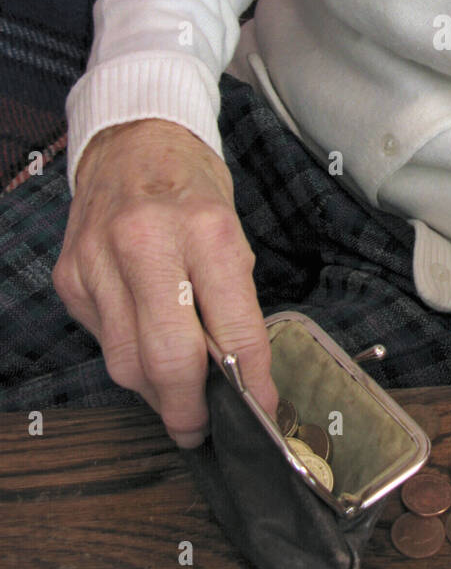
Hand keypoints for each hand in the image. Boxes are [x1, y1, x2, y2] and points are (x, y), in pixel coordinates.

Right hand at [53, 119, 277, 447]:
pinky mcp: (69, 275)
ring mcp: (98, 261)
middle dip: (190, 408)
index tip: (261, 411)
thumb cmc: (192, 189)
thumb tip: (240, 377)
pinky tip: (146, 352)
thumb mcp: (232, 234)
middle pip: (168, 358)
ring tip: (178, 398)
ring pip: (126, 362)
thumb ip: (232, 302)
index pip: (232, 329)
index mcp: (205, 230)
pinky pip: (102, 340)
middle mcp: (146, 244)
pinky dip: (127, 357)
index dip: (251, 382)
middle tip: (203, 428)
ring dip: (156, 393)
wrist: (133, 140)